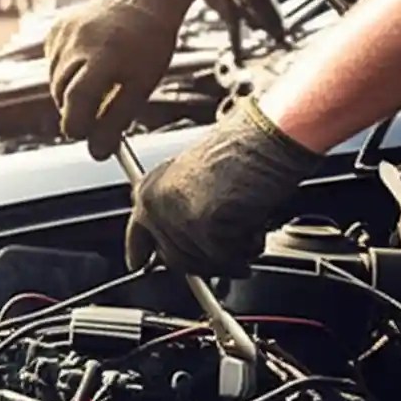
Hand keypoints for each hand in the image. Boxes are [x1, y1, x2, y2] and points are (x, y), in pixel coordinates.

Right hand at [46, 0, 194, 159]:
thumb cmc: (149, 45)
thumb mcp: (142, 85)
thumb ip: (117, 120)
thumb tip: (97, 153)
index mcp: (105, 56)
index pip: (77, 99)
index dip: (76, 124)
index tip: (82, 135)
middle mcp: (78, 42)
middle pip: (62, 93)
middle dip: (74, 109)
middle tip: (94, 112)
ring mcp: (64, 33)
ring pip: (54, 80)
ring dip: (69, 91)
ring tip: (95, 82)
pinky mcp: (56, 28)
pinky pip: (53, 63)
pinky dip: (65, 71)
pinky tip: (85, 63)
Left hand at [125, 97, 324, 275]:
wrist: (263, 137)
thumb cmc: (240, 150)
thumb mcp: (196, 179)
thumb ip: (179, 210)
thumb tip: (184, 243)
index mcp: (151, 188)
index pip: (137, 234)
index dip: (140, 253)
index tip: (138, 264)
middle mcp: (156, 203)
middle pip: (174, 258)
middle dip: (205, 262)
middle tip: (230, 255)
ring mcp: (177, 216)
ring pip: (202, 262)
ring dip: (231, 255)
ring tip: (248, 232)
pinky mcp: (203, 226)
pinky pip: (226, 258)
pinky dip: (247, 248)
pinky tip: (255, 226)